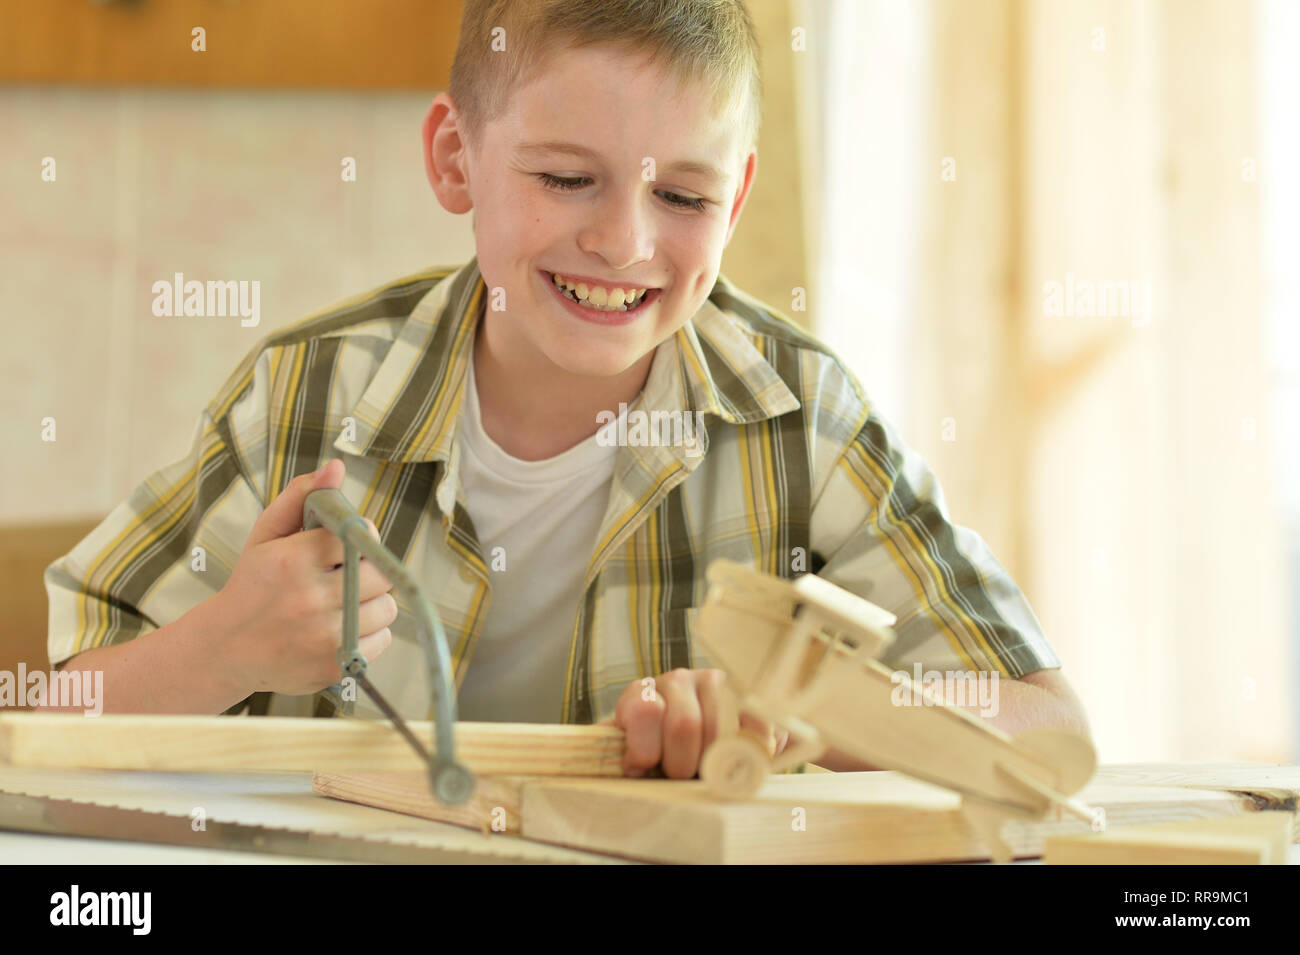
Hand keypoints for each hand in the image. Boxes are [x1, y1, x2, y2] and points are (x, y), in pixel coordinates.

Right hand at [203, 458, 397, 695]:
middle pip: (381, 574)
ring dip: (371, 604)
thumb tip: (335, 468)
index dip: (361, 539)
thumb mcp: (267, 535)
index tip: (347, 547)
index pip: (360, 537)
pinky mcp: (334, 666)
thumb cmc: (253, 585)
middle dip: (368, 572)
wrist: (226, 648)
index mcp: (293, 560)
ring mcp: (323, 636)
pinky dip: (369, 635)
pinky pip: (381, 642)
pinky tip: (342, 629)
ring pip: (386, 609)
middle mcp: (310, 599)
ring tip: (342, 604)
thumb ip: (301, 497)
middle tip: (347, 576)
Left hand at [601, 668, 789, 778]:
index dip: (645, 750)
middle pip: (684, 725)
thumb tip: (613, 764)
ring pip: (720, 729)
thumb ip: (620, 758)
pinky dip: (749, 752)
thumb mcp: (630, 757)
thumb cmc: (657, 760)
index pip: (644, 709)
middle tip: (681, 776)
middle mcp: (677, 680)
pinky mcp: (748, 696)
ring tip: (707, 770)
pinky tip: (740, 760)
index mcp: (641, 693)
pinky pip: (754, 727)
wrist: (697, 750)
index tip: (642, 770)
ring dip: (715, 763)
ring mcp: (716, 682)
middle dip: (682, 764)